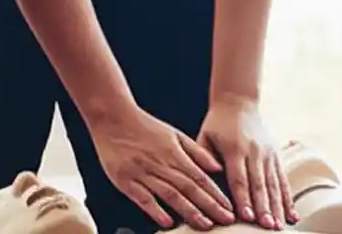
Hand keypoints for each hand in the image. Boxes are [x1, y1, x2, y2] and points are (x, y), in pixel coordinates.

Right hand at [88, 106, 235, 230]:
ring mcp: (143, 174)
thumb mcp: (176, 134)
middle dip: (210, 206)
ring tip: (205, 224)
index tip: (229, 206)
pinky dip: (156, 211)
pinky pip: (143, 199)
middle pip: (189, 189)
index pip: (200, 177)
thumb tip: (218, 167)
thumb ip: (197, 152)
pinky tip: (168, 223)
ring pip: (170, 196)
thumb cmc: (146, 126)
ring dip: (189, 211)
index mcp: (174, 154)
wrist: (113, 118)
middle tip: (226, 220)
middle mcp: (161, 165)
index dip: (216, 193)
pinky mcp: (125, 181)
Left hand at [197, 98, 296, 230]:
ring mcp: (268, 154)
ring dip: (278, 207)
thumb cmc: (217, 123)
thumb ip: (204, 160)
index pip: (239, 179)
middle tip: (267, 226)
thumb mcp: (204, 137)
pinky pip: (282, 180)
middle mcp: (255, 152)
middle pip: (260, 184)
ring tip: (280, 225)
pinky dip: (287, 199)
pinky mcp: (276, 155)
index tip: (247, 217)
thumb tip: (205, 183)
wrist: (239, 101)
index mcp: (235, 149)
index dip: (243, 199)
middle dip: (264, 208)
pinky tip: (292, 215)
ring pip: (274, 185)